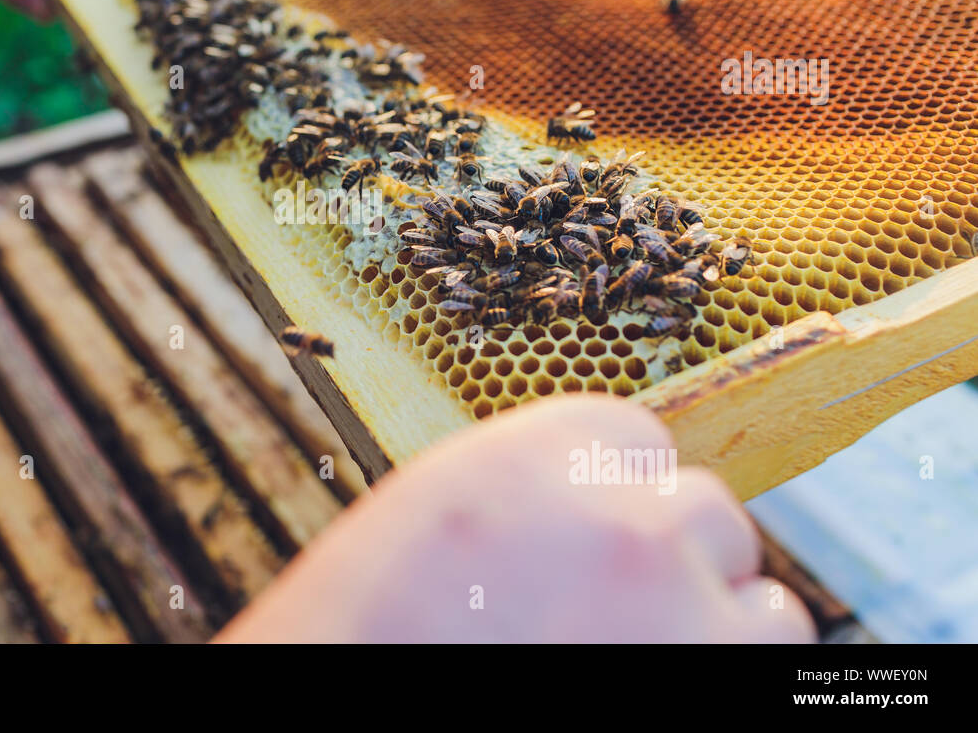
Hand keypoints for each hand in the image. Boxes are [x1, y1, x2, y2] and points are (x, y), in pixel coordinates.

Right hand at [218, 395, 815, 642]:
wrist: (348, 679)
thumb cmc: (372, 621)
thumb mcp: (443, 513)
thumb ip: (540, 493)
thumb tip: (617, 503)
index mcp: (544, 452)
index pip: (641, 443)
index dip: (621, 498)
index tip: (598, 542)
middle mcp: (624, 512)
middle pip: (704, 511)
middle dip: (671, 559)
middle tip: (611, 613)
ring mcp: (678, 602)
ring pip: (759, 595)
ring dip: (713, 622)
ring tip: (633, 651)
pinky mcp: (711, 671)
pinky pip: (773, 653)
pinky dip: (727, 664)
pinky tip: (653, 672)